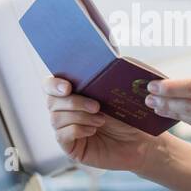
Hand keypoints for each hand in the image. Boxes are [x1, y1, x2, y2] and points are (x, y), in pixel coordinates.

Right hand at [45, 76, 160, 173]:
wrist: (141, 141)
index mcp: (73, 92)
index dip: (54, 84)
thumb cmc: (130, 114)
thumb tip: (108, 44)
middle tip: (97, 106)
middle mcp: (65, 110)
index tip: (68, 87)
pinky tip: (93, 130)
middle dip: (74, 102)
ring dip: (80, 117)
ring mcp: (65, 129)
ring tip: (101, 120)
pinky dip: (77, 130)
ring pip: (56, 118)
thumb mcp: (122, 88)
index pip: (50, 84)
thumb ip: (112, 68)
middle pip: (51, 101)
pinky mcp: (70, 146)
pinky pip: (62, 135)